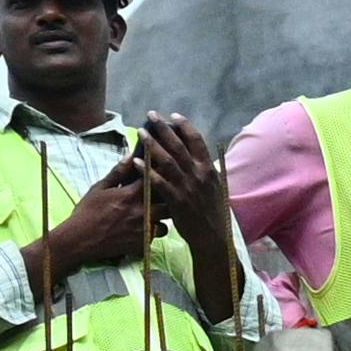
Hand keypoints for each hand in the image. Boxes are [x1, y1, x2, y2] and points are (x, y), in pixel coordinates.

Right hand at [32, 165, 156, 289]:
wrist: (79, 240)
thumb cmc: (86, 213)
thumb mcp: (99, 188)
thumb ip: (117, 172)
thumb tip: (131, 156)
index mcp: (131, 194)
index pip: (155, 178)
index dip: (159, 175)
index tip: (158, 175)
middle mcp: (142, 211)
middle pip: (168, 201)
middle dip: (166, 199)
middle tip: (159, 198)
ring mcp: (144, 228)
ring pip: (166, 221)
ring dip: (161, 218)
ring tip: (152, 216)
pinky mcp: (142, 243)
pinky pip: (157, 236)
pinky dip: (152, 233)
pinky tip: (143, 230)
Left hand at [131, 113, 229, 241]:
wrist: (213, 236)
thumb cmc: (211, 211)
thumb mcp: (214, 187)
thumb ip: (205, 170)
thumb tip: (196, 154)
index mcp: (209, 169)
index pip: (197, 141)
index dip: (185, 126)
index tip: (174, 115)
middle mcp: (199, 174)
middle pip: (179, 146)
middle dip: (164, 129)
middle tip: (151, 115)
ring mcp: (187, 187)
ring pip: (168, 161)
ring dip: (153, 145)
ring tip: (140, 132)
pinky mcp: (176, 201)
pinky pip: (159, 183)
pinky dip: (147, 171)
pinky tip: (135, 162)